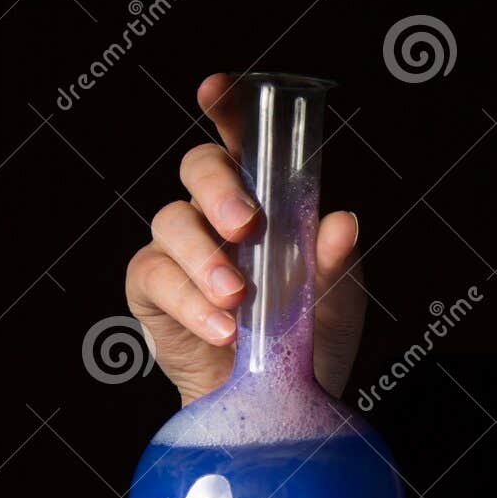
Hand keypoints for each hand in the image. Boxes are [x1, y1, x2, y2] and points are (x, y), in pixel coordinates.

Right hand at [125, 72, 365, 405]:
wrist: (279, 408)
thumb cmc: (310, 342)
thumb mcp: (338, 302)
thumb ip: (338, 261)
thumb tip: (343, 221)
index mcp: (264, 199)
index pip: (243, 139)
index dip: (227, 106)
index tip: (216, 88)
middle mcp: (215, 212)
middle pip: (199, 168)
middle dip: (219, 190)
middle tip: (247, 226)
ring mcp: (179, 249)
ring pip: (171, 221)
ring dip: (206, 259)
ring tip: (239, 299)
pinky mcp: (153, 291)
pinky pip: (156, 277)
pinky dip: (191, 302)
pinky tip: (224, 330)